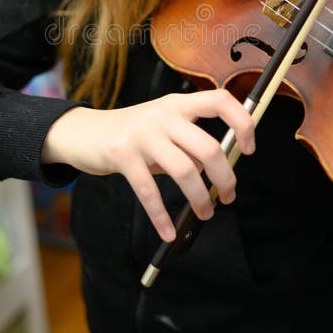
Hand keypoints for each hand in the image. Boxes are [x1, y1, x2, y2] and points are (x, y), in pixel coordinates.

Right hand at [42, 89, 254, 241]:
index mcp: (178, 104)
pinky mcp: (122, 155)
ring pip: (185, 171)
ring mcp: (142, 134)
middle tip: (228, 196)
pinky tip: (168, 232)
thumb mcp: (162, 128)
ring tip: (205, 212)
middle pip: (208, 147)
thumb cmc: (131, 134)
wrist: (83, 132)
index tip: (249, 149)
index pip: (220, 100)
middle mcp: (163, 114)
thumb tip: (219, 172)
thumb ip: (188, 143)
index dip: (242, 123)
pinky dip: (162, 217)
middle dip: (225, 179)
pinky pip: (149, 192)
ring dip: (200, 199)